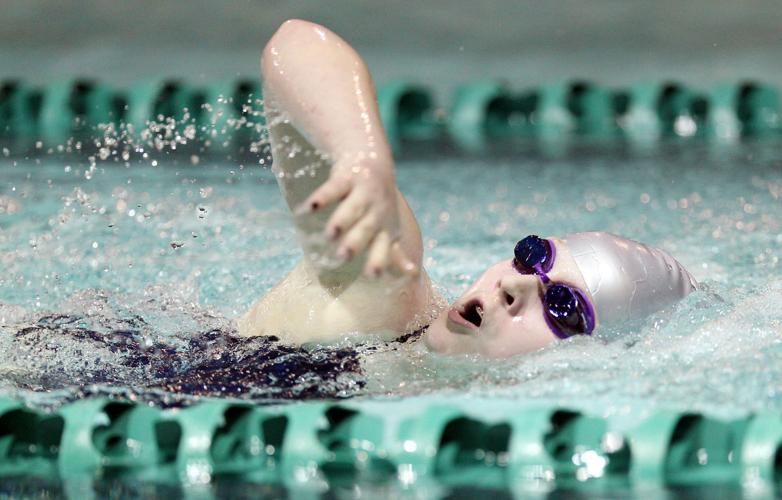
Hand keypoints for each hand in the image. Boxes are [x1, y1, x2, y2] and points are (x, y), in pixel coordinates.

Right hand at [297, 157, 418, 277]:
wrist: (373, 159)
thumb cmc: (379, 203)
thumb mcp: (389, 227)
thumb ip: (395, 252)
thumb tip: (413, 275)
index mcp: (386, 226)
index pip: (383, 246)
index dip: (379, 260)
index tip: (373, 275)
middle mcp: (377, 210)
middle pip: (367, 228)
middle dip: (356, 242)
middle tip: (343, 256)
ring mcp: (363, 192)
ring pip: (352, 208)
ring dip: (342, 220)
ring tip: (330, 234)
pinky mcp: (348, 176)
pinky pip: (334, 187)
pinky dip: (322, 197)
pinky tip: (310, 207)